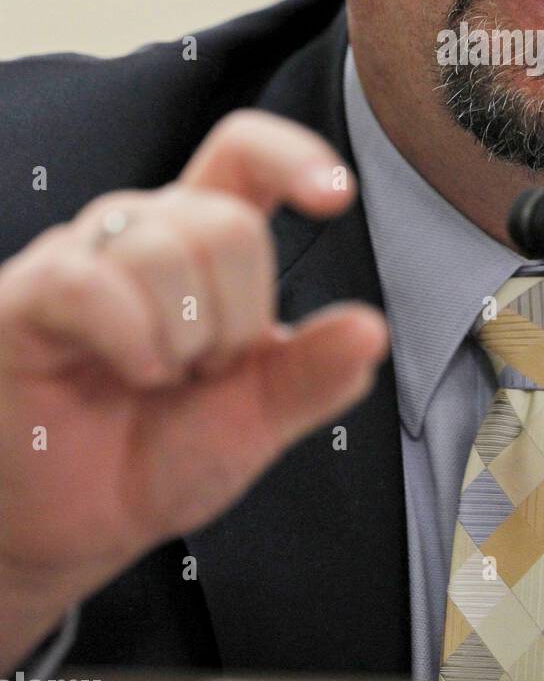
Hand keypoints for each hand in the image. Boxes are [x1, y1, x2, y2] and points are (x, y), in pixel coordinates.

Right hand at [0, 110, 387, 661]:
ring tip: (158, 380)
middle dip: (238, 320)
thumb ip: (312, 375)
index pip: (246, 154)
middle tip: (205, 372)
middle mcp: (144, 233)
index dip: (294, 156)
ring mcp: (82, 258)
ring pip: (165, 250)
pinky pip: (92, 283)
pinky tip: (134, 373)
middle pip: (228, 222)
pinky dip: (132, 340)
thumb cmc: (153, 455)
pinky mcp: (29, 294)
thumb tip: (371, 330)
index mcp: (204, 244)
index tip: (336, 197)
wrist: (70, 526)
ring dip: (183, 340)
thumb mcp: (254, 421)